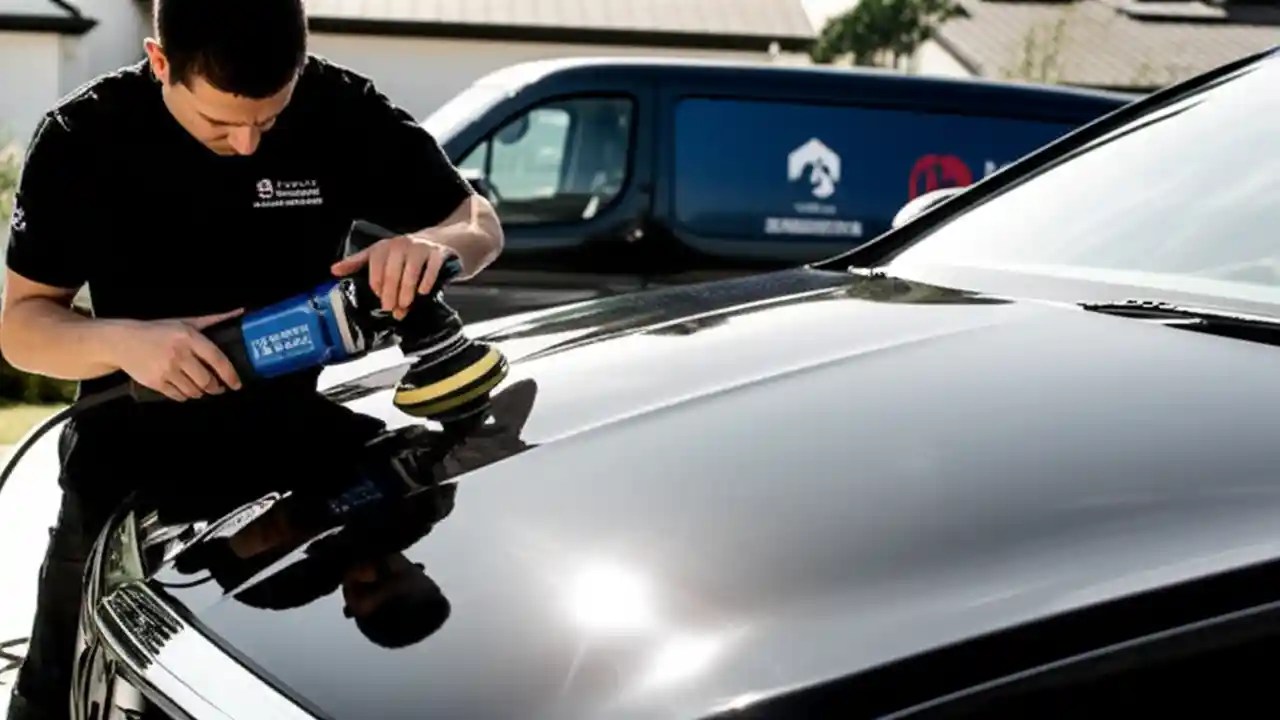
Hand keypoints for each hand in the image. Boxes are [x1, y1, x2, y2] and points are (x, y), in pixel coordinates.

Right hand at [111, 309, 243, 401]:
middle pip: (206, 380)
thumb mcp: (185, 322)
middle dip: (215, 387)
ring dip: (201, 393)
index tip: (236, 384)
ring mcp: (166, 370)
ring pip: (194, 391)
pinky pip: (178, 396)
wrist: (124, 341)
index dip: (230, 375)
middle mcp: (179, 354)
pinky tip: (186, 390)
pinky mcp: (156, 382)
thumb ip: (213, 319)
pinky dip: (185, 396)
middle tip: (218, 388)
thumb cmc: (158, 331)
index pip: (217, 359)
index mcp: (189, 338)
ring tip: (201, 388)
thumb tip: (239, 312)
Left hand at [330, 234, 454, 320]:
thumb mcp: (377, 254)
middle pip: (393, 273)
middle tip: (391, 309)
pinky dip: (426, 282)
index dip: (378, 287)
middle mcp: (400, 245)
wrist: (434, 239)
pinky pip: (431, 269)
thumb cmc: (401, 253)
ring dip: (407, 291)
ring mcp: (419, 248)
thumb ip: (356, 263)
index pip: (376, 268)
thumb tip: (334, 270)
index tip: (380, 300)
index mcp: (383, 248)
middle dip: (391, 294)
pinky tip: (423, 293)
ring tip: (405, 305)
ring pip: (411, 272)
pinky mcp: (436, 253)